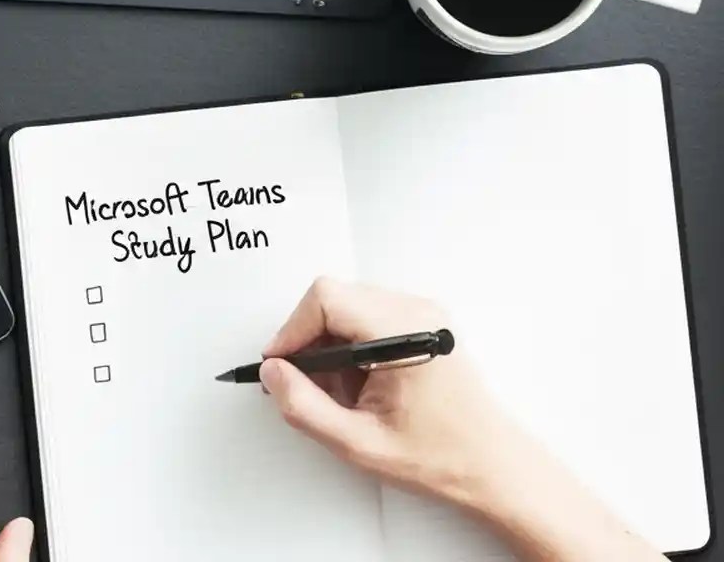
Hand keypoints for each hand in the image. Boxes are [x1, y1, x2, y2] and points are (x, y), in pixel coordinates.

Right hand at [260, 277, 664, 561]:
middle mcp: (417, 312)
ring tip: (342, 392)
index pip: (326, 299)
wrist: (492, 466)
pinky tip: (359, 384)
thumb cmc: (441, 456)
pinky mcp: (423, 324)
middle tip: (306, 384)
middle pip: (334, 298)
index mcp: (404, 332)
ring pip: (347, 306)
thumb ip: (303, 406)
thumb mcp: (357, 443)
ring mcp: (423, 315)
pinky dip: (350, 346)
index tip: (280, 364)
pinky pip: (367, 316)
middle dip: (309, 340)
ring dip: (329, 345)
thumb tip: (273, 373)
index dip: (292, 330)